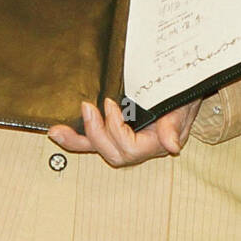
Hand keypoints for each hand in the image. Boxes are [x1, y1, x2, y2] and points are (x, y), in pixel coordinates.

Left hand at [47, 96, 197, 166]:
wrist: (182, 86)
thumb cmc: (183, 95)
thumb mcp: (183, 107)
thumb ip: (175, 125)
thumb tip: (172, 146)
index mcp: (156, 144)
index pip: (131, 148)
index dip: (116, 129)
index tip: (110, 103)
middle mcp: (140, 148)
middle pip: (113, 154)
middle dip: (95, 133)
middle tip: (87, 108)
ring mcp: (127, 142)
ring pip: (100, 150)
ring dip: (77, 141)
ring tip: (57, 131)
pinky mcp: (115, 133)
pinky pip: (94, 142)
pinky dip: (76, 139)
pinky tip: (58, 132)